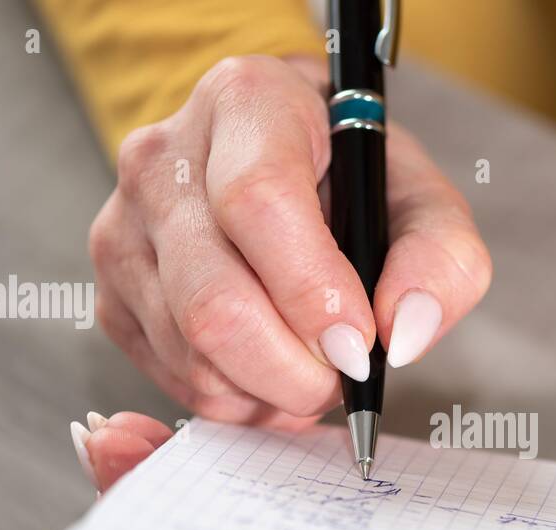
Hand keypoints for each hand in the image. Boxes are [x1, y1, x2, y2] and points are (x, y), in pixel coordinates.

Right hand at [89, 55, 490, 427]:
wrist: (282, 168)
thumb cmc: (352, 182)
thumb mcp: (421, 201)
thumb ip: (442, 259)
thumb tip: (403, 332)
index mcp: (246, 105)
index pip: (258, 202)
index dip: (311, 291)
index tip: (358, 344)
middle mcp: (163, 160)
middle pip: (213, 301)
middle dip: (294, 369)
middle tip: (343, 376)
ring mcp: (123, 230)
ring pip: (192, 353)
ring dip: (270, 391)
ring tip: (313, 369)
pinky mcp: (113, 295)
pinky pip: (173, 379)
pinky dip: (237, 399)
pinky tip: (270, 372)